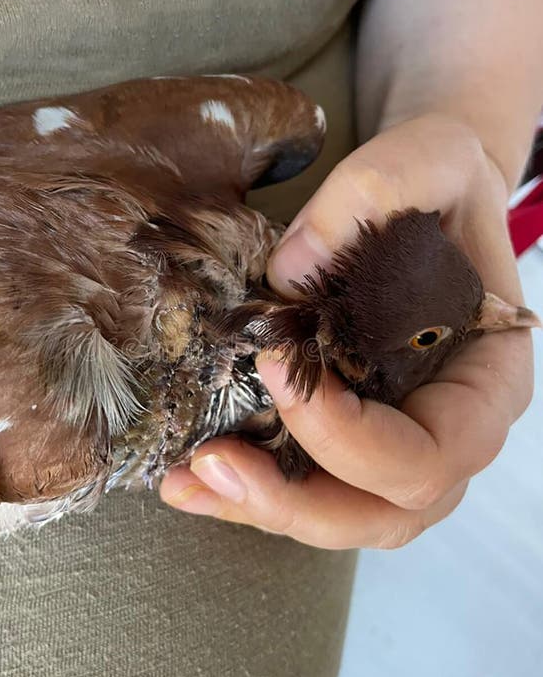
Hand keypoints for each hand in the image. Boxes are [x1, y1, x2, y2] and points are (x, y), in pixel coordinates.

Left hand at [160, 115, 534, 547]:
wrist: (424, 199)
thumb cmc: (442, 187)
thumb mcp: (431, 159)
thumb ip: (379, 191)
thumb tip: (289, 276)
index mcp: (488, 382)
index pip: (436, 450)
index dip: (355, 438)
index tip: (276, 369)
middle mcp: (450, 430)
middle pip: (387, 512)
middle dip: (296, 502)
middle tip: (214, 461)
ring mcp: (399, 444)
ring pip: (342, 516)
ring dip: (261, 510)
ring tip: (187, 480)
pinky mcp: (350, 437)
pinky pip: (308, 489)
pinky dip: (248, 494)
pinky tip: (189, 478)